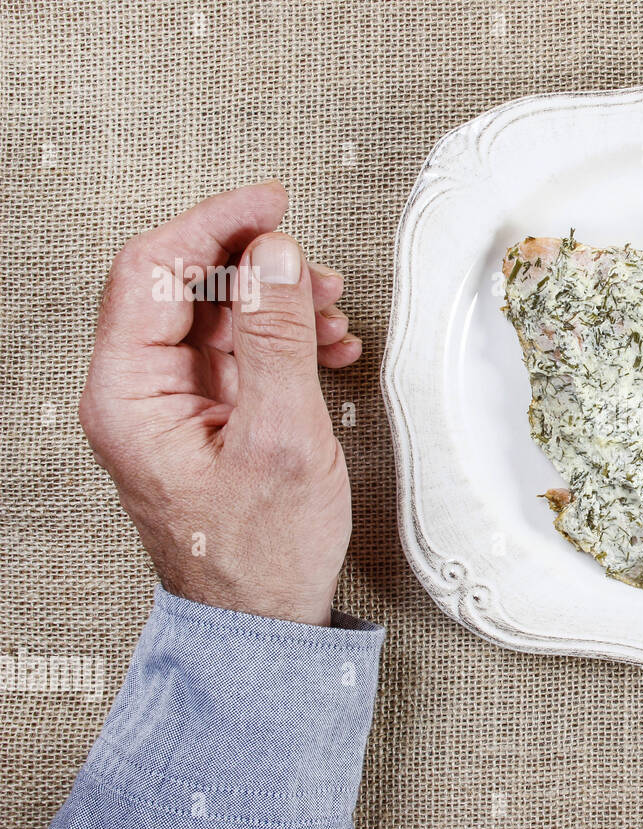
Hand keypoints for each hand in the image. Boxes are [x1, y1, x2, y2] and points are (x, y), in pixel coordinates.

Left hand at [79, 182, 361, 626]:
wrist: (262, 624)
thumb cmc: (259, 557)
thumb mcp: (282, 440)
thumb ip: (275, 339)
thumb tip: (273, 256)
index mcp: (129, 396)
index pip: (153, 270)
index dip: (213, 224)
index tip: (269, 204)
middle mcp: (138, 394)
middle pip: (182, 285)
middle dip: (253, 264)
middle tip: (310, 265)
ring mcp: (171, 406)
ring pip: (214, 314)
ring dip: (274, 301)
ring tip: (327, 314)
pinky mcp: (205, 418)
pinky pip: (237, 352)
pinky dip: (282, 338)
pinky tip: (323, 348)